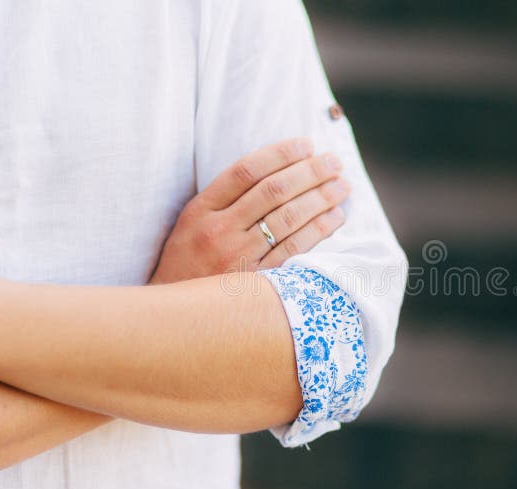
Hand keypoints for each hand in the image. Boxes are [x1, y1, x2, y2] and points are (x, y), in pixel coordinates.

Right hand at [150, 138, 349, 283]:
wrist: (174, 317)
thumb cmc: (187, 264)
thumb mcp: (191, 224)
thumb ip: (225, 200)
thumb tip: (275, 173)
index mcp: (201, 209)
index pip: (247, 170)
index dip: (281, 153)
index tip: (307, 144)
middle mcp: (219, 230)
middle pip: (273, 191)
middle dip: (310, 172)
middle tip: (334, 161)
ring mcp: (238, 258)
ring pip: (288, 218)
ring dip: (321, 198)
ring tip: (342, 186)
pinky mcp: (256, 281)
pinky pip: (294, 250)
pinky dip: (318, 230)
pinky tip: (335, 217)